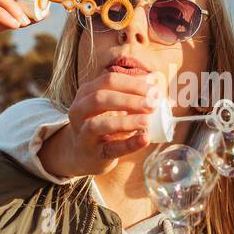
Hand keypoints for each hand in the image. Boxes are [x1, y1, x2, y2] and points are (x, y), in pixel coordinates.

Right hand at [40, 71, 162, 176]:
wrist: (84, 154)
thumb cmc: (103, 123)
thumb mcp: (114, 104)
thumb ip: (131, 92)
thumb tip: (154, 78)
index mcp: (86, 93)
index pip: (109, 81)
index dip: (132, 84)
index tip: (154, 91)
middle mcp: (79, 111)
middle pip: (100, 98)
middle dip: (129, 100)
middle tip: (152, 104)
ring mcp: (83, 133)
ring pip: (98, 124)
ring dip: (126, 121)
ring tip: (147, 121)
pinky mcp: (92, 154)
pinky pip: (110, 148)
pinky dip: (129, 144)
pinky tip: (144, 139)